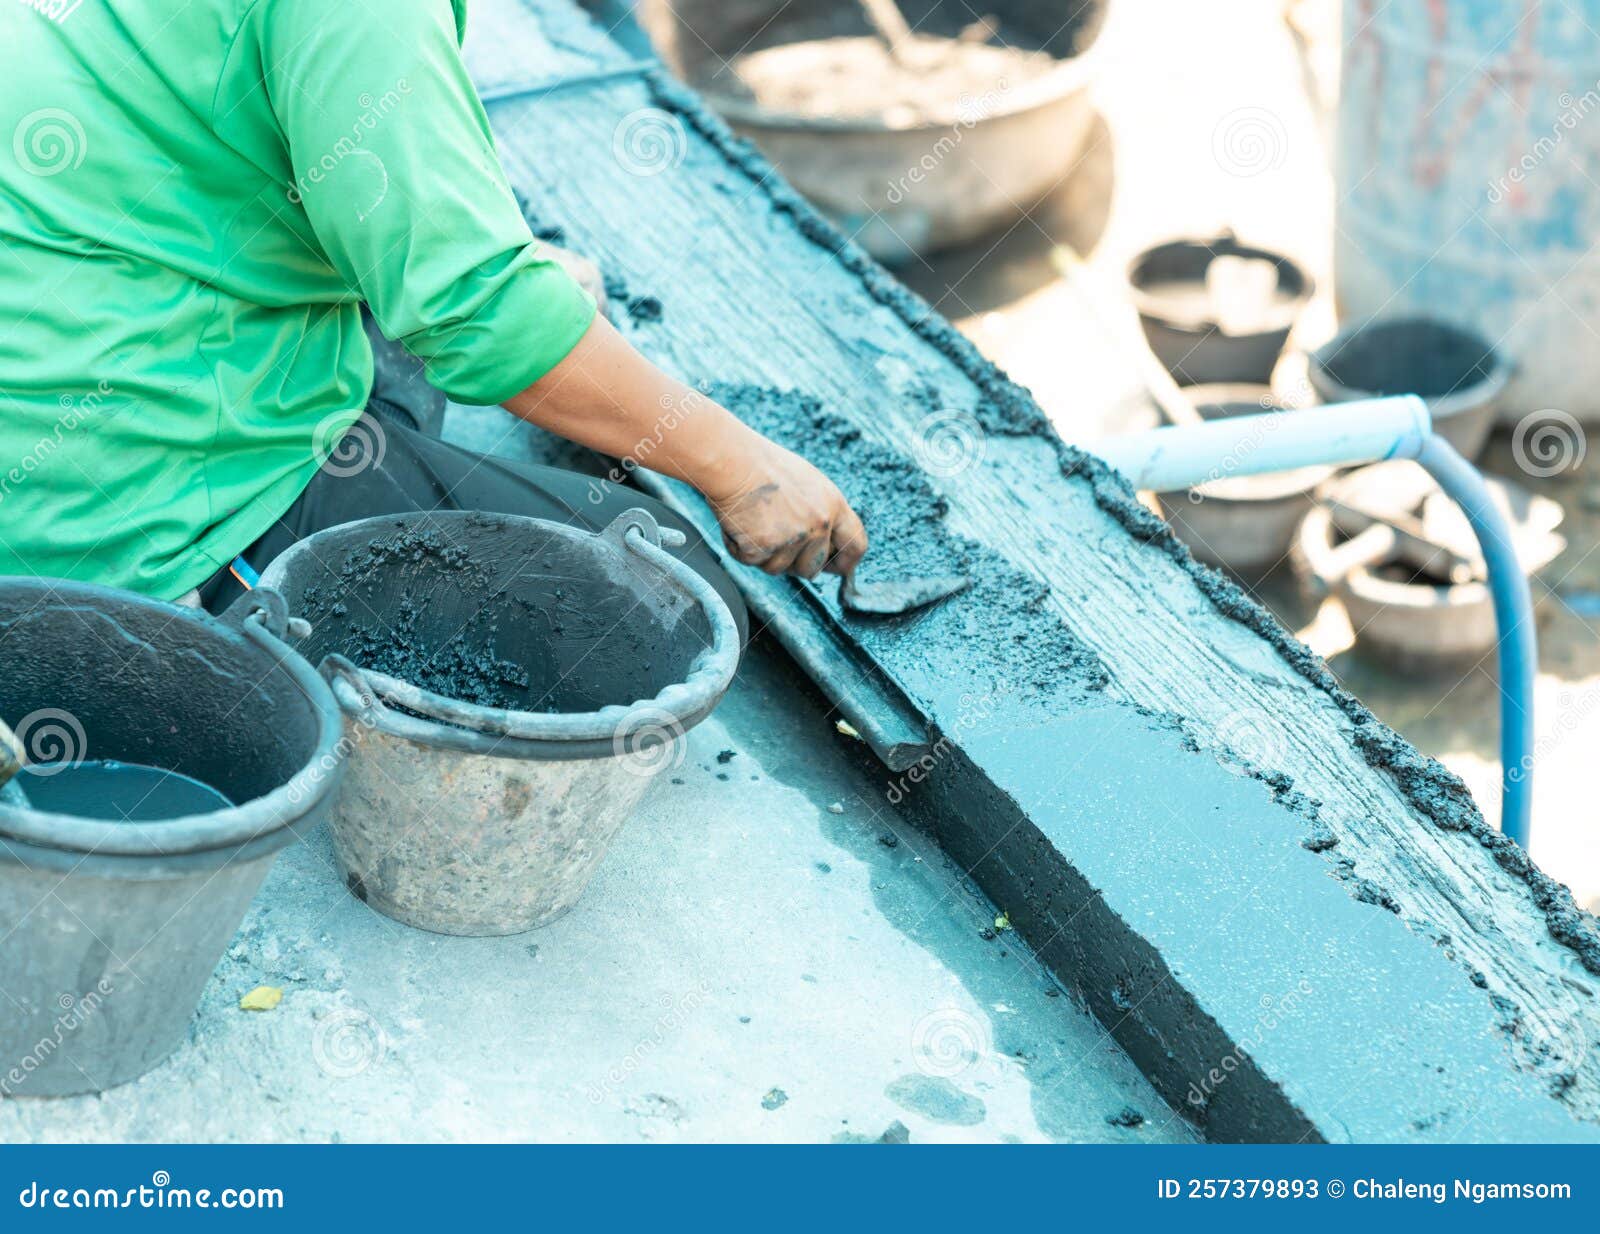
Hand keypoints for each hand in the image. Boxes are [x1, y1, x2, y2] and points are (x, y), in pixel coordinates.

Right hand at [702, 437, 867, 578]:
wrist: (732, 461)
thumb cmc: (765, 466)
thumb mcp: (809, 484)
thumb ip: (823, 514)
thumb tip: (826, 544)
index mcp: (833, 506)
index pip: (856, 546)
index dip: (845, 562)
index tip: (836, 568)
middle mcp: (817, 526)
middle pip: (813, 569)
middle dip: (795, 563)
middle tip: (776, 540)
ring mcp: (791, 539)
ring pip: (779, 569)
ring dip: (765, 554)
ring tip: (755, 522)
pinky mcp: (763, 549)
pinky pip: (753, 563)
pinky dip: (742, 549)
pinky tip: (740, 524)